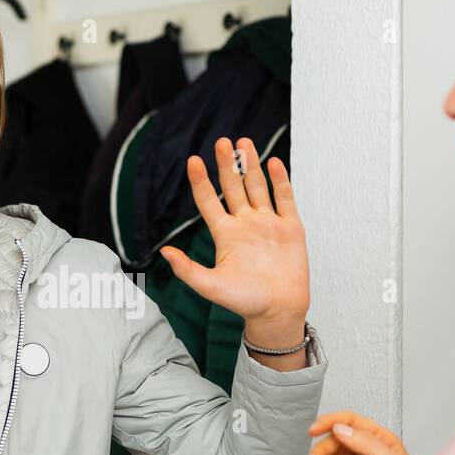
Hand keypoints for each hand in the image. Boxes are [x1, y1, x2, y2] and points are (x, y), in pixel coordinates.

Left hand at [159, 137, 308, 328]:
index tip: (193, 161)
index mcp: (224, 234)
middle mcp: (245, 224)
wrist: (278, 312)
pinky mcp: (290, 228)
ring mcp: (268, 223)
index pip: (209, 201)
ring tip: (244, 142)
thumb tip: (164, 254)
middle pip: (233, 187)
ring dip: (251, 165)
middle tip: (222, 142)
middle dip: (228, 165)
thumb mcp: (210, 286)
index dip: (201, 181)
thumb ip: (188, 270)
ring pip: (258, 187)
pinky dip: (280, 181)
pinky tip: (274, 163)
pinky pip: (284, 199)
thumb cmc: (244, 302)